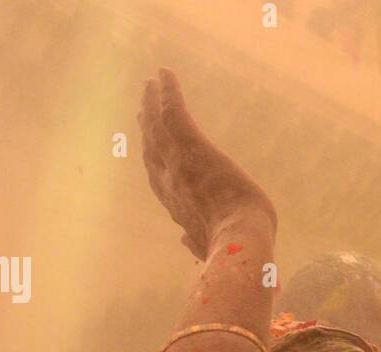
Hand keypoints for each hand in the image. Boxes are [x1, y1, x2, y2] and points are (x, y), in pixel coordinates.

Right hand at [140, 68, 275, 259]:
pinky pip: (173, 112)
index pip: (160, 179)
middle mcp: (169, 183)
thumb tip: (184, 241)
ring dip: (152, 104)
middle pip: (152, 149)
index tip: (147, 148)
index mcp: (177, 207)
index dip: (152, 161)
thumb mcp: (210, 246)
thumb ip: (195, 241)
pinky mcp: (191, 145)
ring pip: (157, 127)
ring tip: (150, 85)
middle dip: (146, 129)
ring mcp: (177, 162)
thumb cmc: (233, 248)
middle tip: (141, 109)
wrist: (238, 242)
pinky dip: (167, 92)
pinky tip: (164, 74)